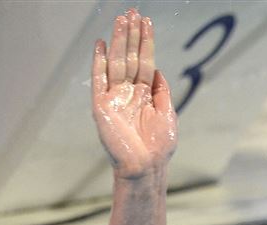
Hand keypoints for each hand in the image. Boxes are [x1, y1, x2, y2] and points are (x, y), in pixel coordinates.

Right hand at [92, 10, 176, 178]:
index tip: (146, 22)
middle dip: (132, 35)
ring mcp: (114, 98)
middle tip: (133, 12)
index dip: (146, 42)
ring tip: (122, 19)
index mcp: (145, 95)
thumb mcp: (168, 114)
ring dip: (119, 40)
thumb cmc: (159, 147)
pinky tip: (101, 45)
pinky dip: (99, 62)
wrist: (146, 167)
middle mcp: (128, 93)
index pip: (145, 61)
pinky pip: (99, 80)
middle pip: (130, 57)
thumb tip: (158, 70)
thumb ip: (162, 92)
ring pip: (116, 62)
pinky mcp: (102, 106)